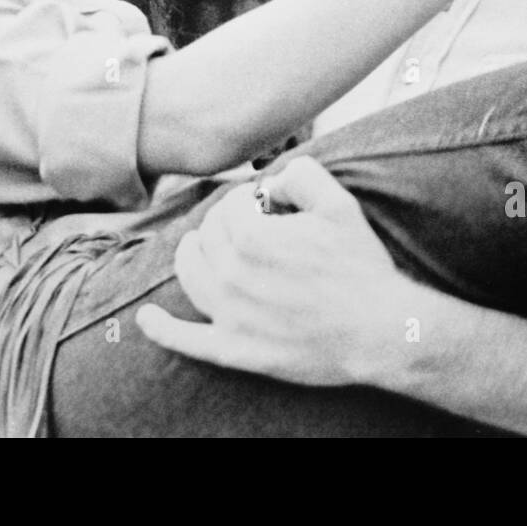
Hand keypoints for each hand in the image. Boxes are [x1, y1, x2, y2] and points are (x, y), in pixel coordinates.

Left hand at [135, 156, 411, 385]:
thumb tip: (269, 184)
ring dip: (191, 255)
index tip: (266, 206)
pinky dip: (162, 329)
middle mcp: (231, 276)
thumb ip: (300, 175)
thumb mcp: (337, 203)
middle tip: (249, 226)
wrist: (380, 330)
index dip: (246, 201)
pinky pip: (187, 341)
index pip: (228, 207)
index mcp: (251, 238)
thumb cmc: (361, 266)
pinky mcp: (235, 350)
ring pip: (190, 276)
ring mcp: (230, 316)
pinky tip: (146, 318)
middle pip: (207, 237)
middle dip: (224, 224)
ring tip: (200, 247)